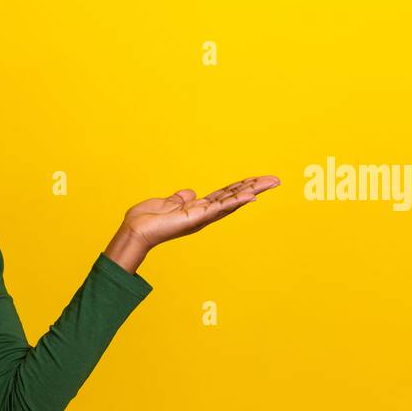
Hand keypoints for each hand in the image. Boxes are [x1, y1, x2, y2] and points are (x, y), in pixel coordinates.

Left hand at [121, 175, 280, 250]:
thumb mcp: (167, 203)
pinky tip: (250, 196)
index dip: (241, 188)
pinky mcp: (197, 217)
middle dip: (254, 188)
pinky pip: (219, 208)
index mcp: (198, 209)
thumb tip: (190, 193)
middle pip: (234, 197)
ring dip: (252, 191)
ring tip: (270, 183)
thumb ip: (180, 198)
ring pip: (232, 201)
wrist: (136, 230)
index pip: (224, 196)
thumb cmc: (147, 219)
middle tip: (275, 180)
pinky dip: (235, 201)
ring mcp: (202, 217)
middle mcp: (204, 214)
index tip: (257, 180)